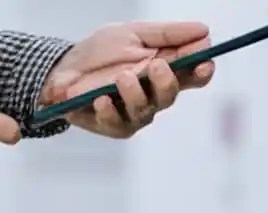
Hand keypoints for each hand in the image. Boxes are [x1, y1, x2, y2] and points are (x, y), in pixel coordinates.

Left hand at [40, 21, 216, 138]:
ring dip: (135, 93)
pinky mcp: (114, 126)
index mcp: (164, 72)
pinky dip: (109, 110)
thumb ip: (167, 34)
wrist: (62, 69)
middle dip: (167, 82)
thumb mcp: (133, 33)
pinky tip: (102, 99)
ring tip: (122, 77)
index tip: (205, 62)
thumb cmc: (101, 53)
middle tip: (158, 66)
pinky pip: (117, 122)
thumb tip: (204, 31)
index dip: (202, 71)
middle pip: (171, 94)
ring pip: (146, 109)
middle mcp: (154, 96)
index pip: (192, 76)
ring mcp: (135, 113)